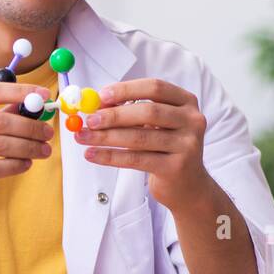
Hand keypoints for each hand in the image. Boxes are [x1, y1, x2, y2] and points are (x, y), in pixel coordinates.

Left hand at [75, 78, 212, 211]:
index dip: (126, 90)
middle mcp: (191, 120)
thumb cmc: (164, 148)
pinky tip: (92, 154)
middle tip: (89, 120)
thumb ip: (131, 110)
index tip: (100, 96)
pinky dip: (110, 156)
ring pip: (139, 137)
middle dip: (114, 115)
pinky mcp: (176, 167)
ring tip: (82, 137)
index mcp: (185, 102)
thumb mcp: (153, 125)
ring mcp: (187, 145)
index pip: (155, 88)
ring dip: (106, 137)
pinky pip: (136, 159)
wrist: (188, 185)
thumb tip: (95, 104)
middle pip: (148, 112)